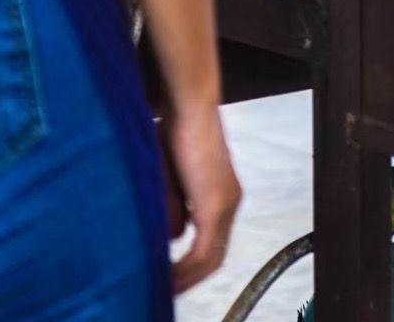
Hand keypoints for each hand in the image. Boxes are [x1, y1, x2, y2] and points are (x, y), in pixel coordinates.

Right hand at [162, 102, 241, 293]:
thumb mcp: (168, 176)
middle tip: (165, 290)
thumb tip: (171, 236)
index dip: (191, 265)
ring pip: (211, 257)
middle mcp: (230, 201)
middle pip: (214, 256)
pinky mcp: (216, 203)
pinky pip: (205, 250)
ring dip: (187, 277)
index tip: (168, 276)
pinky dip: (187, 268)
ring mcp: (227, 202)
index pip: (211, 241)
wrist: (188, 104)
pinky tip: (168, 277)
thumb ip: (172, 207)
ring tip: (163, 288)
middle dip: (189, 278)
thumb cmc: (173, 129)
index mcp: (220, 193)